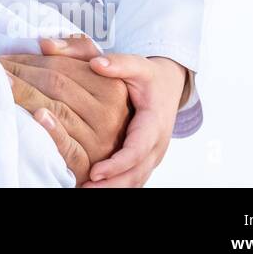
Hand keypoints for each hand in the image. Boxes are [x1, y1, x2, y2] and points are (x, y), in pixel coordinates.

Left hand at [0, 35, 129, 184]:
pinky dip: (53, 130)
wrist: (113, 161)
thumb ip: (80, 53)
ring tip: (3, 84)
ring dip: (26, 95)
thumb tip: (46, 43)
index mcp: (112, 88)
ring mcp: (100, 140)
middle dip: (22, 73)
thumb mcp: (100, 78)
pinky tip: (38, 116)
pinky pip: (70, 147)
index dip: (31, 59)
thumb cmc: (99, 112)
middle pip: (57, 85)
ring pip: (59, 110)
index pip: (63, 67)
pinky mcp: (88, 164)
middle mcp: (109, 114)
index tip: (4, 57)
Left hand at [81, 54, 186, 186]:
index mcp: (154, 124)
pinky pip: (133, 178)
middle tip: (84, 188)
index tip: (95, 171)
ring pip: (136, 181)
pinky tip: (95, 187)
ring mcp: (152, 155)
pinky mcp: (145, 159)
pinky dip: (116, 185)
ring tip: (84, 189)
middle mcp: (156, 144)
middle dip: (112, 185)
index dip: (117, 164)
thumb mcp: (137, 65)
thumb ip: (118, 63)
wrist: (168, 85)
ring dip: (113, 188)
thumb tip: (96, 63)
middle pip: (136, 174)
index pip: (137, 151)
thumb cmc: (149, 76)